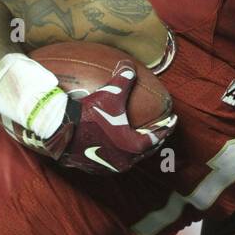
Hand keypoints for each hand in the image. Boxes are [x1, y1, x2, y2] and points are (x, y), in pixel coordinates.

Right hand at [51, 62, 176, 175]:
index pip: (156, 137)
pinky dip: (116, 153)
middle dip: (153, 140)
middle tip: (160, 131)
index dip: (166, 127)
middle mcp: (123, 161)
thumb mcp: (111, 94)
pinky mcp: (93, 168)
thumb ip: (124, 79)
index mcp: (132, 146)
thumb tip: (130, 65)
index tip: (173, 121)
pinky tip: (113, 146)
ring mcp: (107, 167)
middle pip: (144, 151)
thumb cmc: (90, 114)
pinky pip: (110, 161)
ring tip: (136, 140)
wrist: (61, 131)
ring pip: (128, 159)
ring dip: (134, 149)